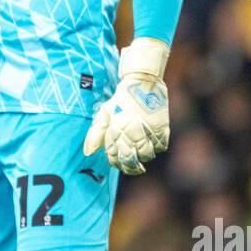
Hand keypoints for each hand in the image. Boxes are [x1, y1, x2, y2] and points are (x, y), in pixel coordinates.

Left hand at [83, 37, 171, 175]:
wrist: (142, 84)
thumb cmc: (120, 101)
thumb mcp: (104, 113)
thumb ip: (95, 134)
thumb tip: (88, 152)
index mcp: (117, 129)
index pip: (115, 156)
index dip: (115, 162)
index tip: (116, 161)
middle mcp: (133, 131)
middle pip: (131, 160)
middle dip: (130, 166)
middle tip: (130, 166)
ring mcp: (149, 130)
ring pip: (147, 155)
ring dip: (143, 158)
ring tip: (140, 154)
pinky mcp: (163, 128)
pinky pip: (161, 147)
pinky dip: (156, 148)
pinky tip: (151, 144)